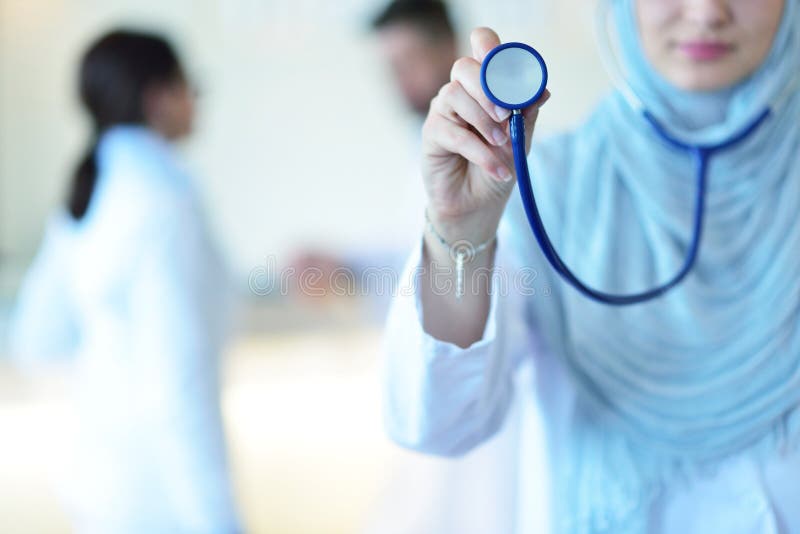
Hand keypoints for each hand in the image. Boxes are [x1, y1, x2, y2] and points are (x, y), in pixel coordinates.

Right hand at [421, 27, 549, 245]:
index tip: (507, 68)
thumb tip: (542, 90)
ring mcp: (443, 112)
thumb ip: (527, 113)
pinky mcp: (431, 135)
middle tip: (506, 115)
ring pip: (455, 95)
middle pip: (464, 67)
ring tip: (502, 145)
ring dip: (484, 121)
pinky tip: (497, 169)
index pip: (480, 47)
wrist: (478, 206)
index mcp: (483, 85)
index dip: (490, 48)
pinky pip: (453, 133)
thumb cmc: (497, 167)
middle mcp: (460, 93)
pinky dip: (480, 152)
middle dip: (488, 87)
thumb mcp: (520, 139)